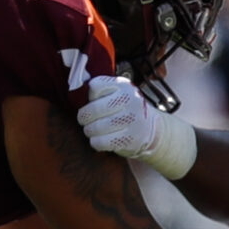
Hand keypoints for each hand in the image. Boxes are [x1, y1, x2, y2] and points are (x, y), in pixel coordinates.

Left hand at [78, 76, 196, 176]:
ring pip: (94, 127)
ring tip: (94, 130)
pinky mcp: (131, 139)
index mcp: (125, 86)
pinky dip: (96, 143)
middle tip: (86, 121)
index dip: (90, 97)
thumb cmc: (127, 110)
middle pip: (91, 109)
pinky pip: (100, 142)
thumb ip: (101, 90)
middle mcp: (131, 101)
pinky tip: (101, 140)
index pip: (94, 87)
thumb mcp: (119, 93)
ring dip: (89, 131)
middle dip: (84, 118)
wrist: (152, 129)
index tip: (95, 102)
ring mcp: (133, 120)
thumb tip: (76, 91)